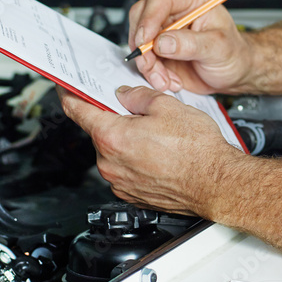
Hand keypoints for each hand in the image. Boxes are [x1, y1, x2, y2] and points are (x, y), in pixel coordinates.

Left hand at [59, 85, 240, 215]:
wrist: (215, 183)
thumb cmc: (196, 150)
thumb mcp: (168, 106)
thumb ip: (139, 96)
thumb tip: (126, 95)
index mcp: (112, 137)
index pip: (77, 110)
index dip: (70, 93)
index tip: (65, 87)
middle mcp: (109, 163)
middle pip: (100, 131)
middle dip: (115, 117)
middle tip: (140, 110)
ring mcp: (120, 182)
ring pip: (114, 151)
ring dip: (128, 139)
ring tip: (159, 135)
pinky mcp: (132, 194)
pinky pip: (126, 169)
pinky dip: (136, 159)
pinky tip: (160, 153)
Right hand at [127, 0, 254, 93]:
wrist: (235, 73)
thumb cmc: (234, 54)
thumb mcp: (218, 48)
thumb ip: (190, 44)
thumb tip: (162, 42)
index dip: (149, 18)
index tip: (145, 40)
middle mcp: (176, 11)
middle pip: (141, 17)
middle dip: (143, 45)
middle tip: (151, 65)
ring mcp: (164, 30)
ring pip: (138, 40)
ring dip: (148, 64)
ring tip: (166, 79)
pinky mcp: (158, 48)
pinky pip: (143, 58)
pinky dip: (151, 73)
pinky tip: (169, 80)